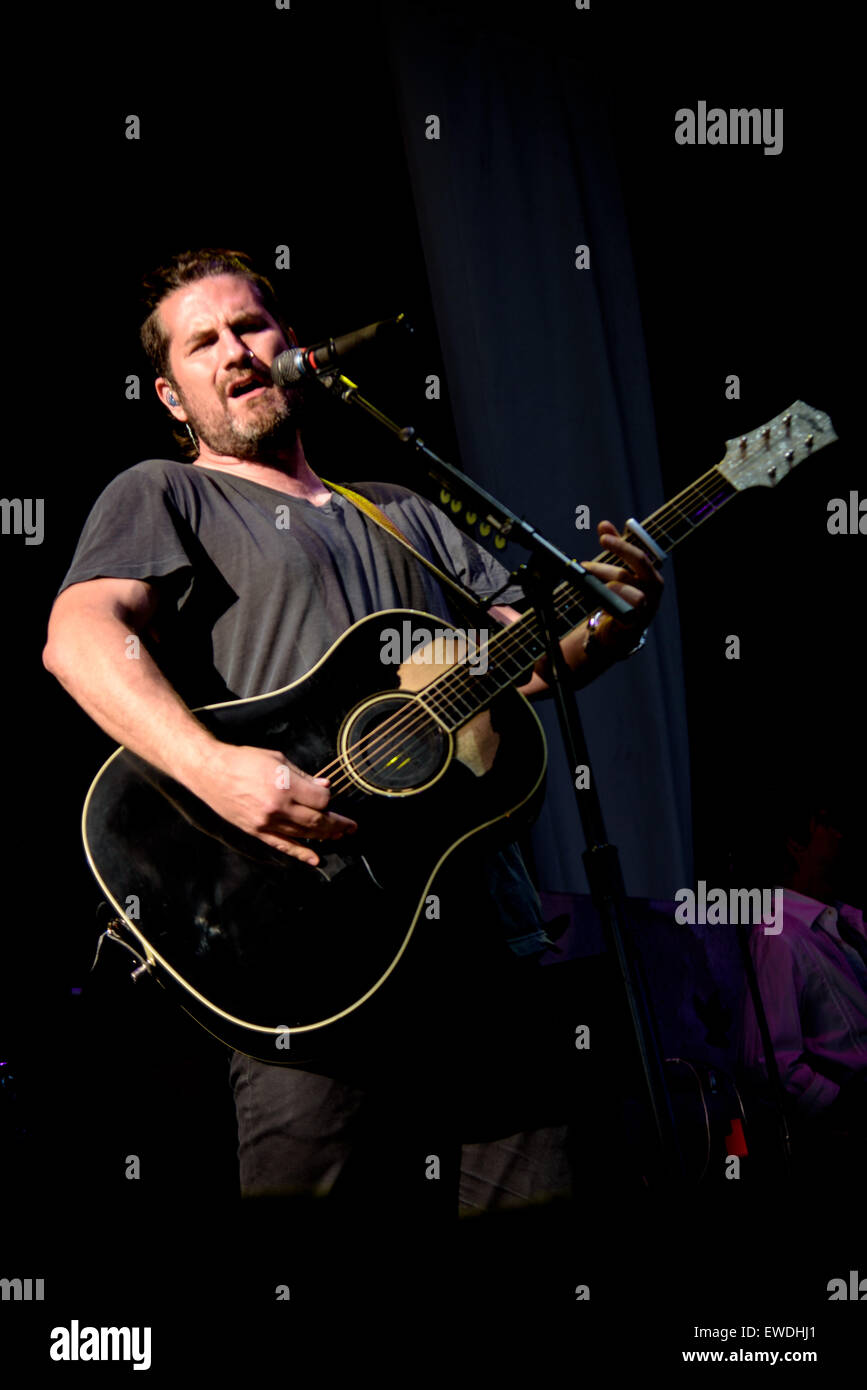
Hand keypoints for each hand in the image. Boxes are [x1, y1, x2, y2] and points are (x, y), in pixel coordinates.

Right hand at [191, 743, 356, 865]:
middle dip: (337, 824)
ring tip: (339, 835)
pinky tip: (315, 858)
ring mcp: (266, 823)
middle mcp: (277, 808)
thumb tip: (324, 785)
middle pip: (317, 820)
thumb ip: (303, 775)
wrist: (210, 772)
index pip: (320, 799)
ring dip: (324, 836)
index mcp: (284, 786)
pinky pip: (283, 846)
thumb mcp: (277, 759)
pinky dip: (301, 853)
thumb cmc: (242, 761)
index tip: (327, 794)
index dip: (328, 798)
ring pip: (304, 834)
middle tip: (351, 826)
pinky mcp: (256, 832)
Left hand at [579, 519, 664, 654]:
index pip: (639, 551)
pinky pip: (624, 606)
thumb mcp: (617, 571)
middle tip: (592, 547)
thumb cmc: (620, 599)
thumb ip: (615, 548)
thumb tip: (604, 525)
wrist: (619, 634)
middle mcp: (654, 587)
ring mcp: (648, 605)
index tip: (603, 533)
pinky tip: (594, 593)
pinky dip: (608, 597)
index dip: (622, 541)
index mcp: (652, 574)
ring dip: (603, 575)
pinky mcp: (636, 622)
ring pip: (626, 582)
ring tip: (586, 573)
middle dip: (616, 550)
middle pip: (639, 561)